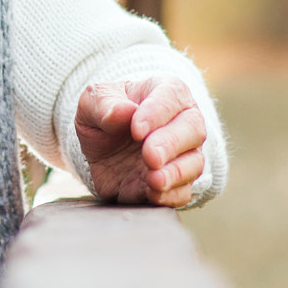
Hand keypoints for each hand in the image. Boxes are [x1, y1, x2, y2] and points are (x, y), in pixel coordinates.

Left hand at [74, 75, 206, 207]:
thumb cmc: (105, 113)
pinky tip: (153, 194)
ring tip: (153, 179)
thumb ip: (104, 104)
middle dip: (171, 144)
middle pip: (193, 130)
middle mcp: (183, 123)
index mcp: (167, 92)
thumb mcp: (93, 101)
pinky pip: (183, 192)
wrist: (103, 146)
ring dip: (174, 174)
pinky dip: (170, 195)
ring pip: (193, 164)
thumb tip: (121, 112)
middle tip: (150, 156)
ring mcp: (182, 156)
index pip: (171, 97)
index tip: (136, 129)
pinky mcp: (175, 184)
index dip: (156, 113)